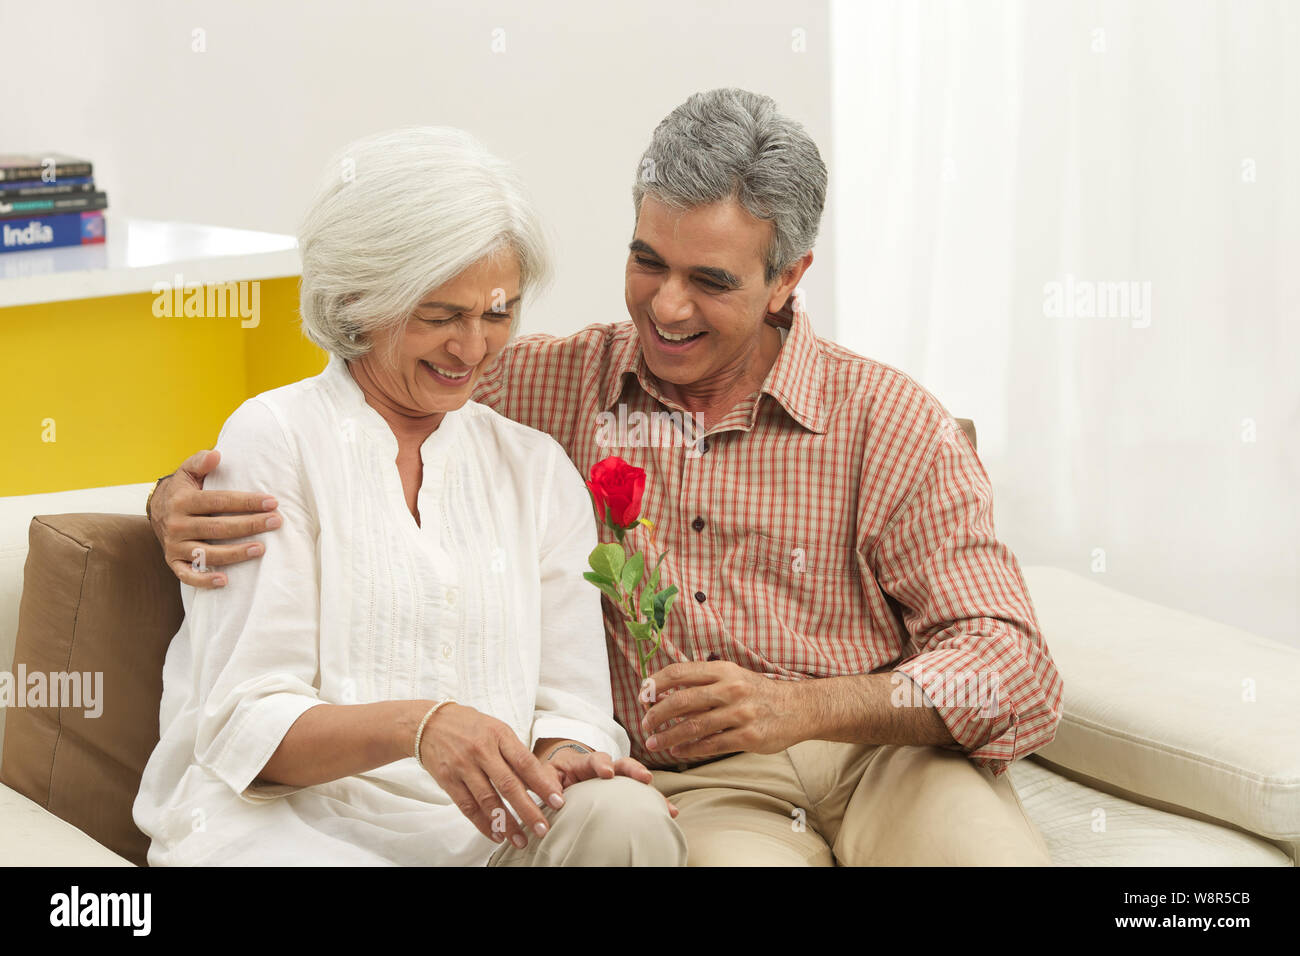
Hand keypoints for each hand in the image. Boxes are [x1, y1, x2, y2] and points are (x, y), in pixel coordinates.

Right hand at [151, 449, 282, 587]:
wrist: (158, 510)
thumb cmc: (183, 490)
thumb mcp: (187, 472)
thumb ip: (200, 461)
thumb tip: (216, 454)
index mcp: (183, 501)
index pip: (219, 501)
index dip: (247, 501)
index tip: (272, 502)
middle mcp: (177, 525)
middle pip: (218, 528)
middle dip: (250, 525)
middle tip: (275, 522)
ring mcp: (175, 546)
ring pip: (208, 553)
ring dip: (236, 553)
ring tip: (261, 549)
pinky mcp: (173, 562)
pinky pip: (188, 576)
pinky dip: (204, 581)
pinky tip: (225, 581)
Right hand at [417, 704, 564, 848]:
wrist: (428, 723)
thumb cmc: (470, 727)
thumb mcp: (496, 730)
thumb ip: (515, 754)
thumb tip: (540, 783)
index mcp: (499, 735)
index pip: (525, 762)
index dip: (543, 784)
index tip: (558, 802)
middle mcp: (482, 750)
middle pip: (508, 785)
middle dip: (528, 810)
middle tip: (542, 829)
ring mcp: (463, 766)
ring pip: (488, 800)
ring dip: (506, 823)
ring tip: (520, 839)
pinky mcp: (447, 780)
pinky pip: (467, 807)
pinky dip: (482, 823)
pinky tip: (496, 834)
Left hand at [544, 744, 678, 818]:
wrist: (563, 775)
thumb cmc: (554, 774)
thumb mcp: (546, 775)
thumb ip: (547, 783)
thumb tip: (557, 800)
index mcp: (585, 762)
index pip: (595, 759)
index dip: (602, 764)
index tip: (607, 773)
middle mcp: (605, 768)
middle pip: (623, 764)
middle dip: (634, 770)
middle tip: (645, 778)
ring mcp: (617, 780)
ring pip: (636, 780)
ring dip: (651, 791)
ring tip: (666, 805)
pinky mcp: (623, 792)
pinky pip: (641, 796)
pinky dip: (655, 803)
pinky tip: (669, 814)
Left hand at [640, 661, 803, 759]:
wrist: (798, 707)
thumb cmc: (758, 693)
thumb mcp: (733, 676)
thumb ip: (703, 682)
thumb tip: (664, 692)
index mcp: (723, 670)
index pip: (679, 672)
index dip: (655, 684)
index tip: (643, 696)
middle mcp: (730, 688)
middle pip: (682, 700)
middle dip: (657, 714)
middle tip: (645, 725)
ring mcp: (740, 713)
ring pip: (694, 726)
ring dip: (669, 736)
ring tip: (654, 743)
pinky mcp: (749, 736)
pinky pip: (712, 744)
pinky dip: (691, 749)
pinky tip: (678, 752)